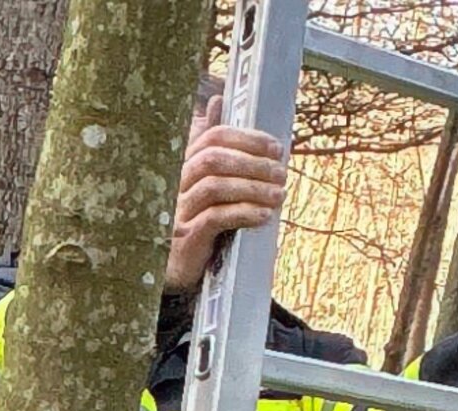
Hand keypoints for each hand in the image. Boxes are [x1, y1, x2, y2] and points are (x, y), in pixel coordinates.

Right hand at [164, 97, 287, 293]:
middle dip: (253, 162)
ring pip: (214, 186)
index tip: (276, 148)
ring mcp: (179, 208)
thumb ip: (213, 144)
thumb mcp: (206, 178)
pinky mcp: (186, 235)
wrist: (176, 264)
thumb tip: (217, 101)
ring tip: (279, 195)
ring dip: (252, 188)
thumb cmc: (195, 216)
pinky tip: (263, 216)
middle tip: (281, 172)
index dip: (247, 139)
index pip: (214, 137)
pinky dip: (243, 213)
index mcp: (184, 162)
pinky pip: (215, 218)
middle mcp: (177, 180)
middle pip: (213, 158)